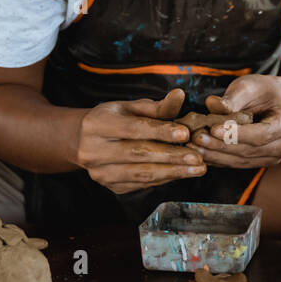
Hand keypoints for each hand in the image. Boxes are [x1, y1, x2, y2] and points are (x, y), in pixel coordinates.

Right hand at [74, 88, 206, 194]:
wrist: (82, 142)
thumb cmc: (113, 120)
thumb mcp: (130, 107)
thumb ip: (156, 106)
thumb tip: (180, 94)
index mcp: (98, 125)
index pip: (134, 129)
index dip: (160, 131)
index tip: (185, 133)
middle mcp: (95, 151)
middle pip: (139, 154)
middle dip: (172, 156)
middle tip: (198, 157)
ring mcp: (101, 173)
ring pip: (142, 174)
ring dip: (173, 172)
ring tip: (197, 169)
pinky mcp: (111, 187)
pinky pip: (142, 184)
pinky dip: (164, 179)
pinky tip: (181, 174)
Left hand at [188, 74, 280, 167]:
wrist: (272, 102)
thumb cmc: (261, 91)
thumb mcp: (248, 86)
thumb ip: (232, 98)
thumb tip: (212, 104)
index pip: (261, 134)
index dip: (237, 134)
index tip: (213, 129)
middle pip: (250, 150)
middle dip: (221, 146)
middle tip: (196, 139)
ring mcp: (275, 156)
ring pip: (242, 160)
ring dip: (216, 155)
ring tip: (193, 147)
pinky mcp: (261, 162)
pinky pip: (238, 164)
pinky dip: (219, 159)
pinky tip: (201, 152)